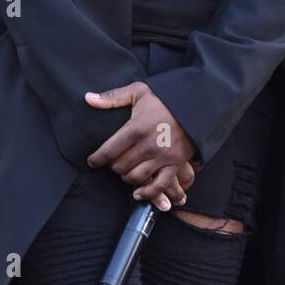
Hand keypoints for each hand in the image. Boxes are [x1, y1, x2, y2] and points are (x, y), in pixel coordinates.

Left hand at [84, 82, 196, 210]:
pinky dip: (147, 193)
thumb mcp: (138, 91)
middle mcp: (149, 144)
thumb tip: (88, 98)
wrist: (196, 104)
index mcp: (136, 127)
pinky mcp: (176, 164)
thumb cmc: (164, 98)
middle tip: (113, 162)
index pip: (109, 150)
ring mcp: (163, 156)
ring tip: (125, 171)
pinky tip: (138, 192)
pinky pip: (159, 186)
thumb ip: (112, 97)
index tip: (92, 161)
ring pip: (136, 177)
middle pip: (121, 166)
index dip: (97, 159)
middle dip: (113, 166)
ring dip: (127, 177)